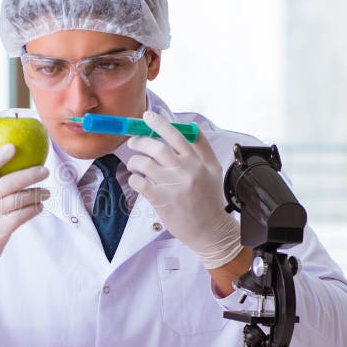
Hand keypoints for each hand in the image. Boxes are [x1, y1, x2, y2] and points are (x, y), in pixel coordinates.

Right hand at [0, 144, 49, 291]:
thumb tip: (10, 169)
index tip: (13, 147)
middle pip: (9, 182)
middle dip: (30, 174)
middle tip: (44, 171)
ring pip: (20, 199)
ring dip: (37, 193)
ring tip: (46, 193)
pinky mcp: (0, 231)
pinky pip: (23, 215)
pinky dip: (34, 209)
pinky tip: (39, 207)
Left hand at [126, 110, 241, 268]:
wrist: (211, 230)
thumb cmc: (209, 200)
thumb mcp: (213, 170)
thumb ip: (202, 148)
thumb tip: (189, 127)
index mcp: (198, 160)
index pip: (177, 134)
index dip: (159, 123)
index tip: (147, 116)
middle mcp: (186, 169)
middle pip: (155, 146)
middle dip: (139, 141)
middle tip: (132, 142)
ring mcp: (173, 184)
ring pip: (144, 163)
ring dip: (134, 161)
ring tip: (134, 165)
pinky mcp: (161, 199)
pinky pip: (139, 182)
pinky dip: (134, 179)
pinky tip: (137, 181)